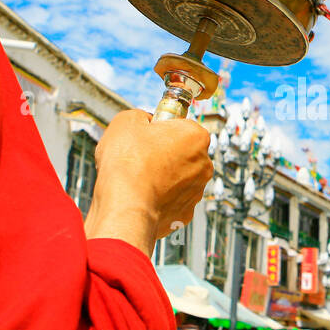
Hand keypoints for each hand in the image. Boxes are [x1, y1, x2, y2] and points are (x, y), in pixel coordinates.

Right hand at [84, 109, 212, 254]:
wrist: (125, 206)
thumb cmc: (127, 161)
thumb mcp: (127, 121)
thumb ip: (142, 116)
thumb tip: (145, 122)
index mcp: (196, 136)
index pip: (181, 126)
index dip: (160, 130)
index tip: (146, 137)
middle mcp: (204, 164)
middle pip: (183, 153)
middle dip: (165, 155)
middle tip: (140, 158)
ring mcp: (197, 191)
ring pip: (178, 179)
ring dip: (162, 178)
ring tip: (138, 180)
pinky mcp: (186, 213)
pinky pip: (172, 201)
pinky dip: (159, 200)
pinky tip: (142, 198)